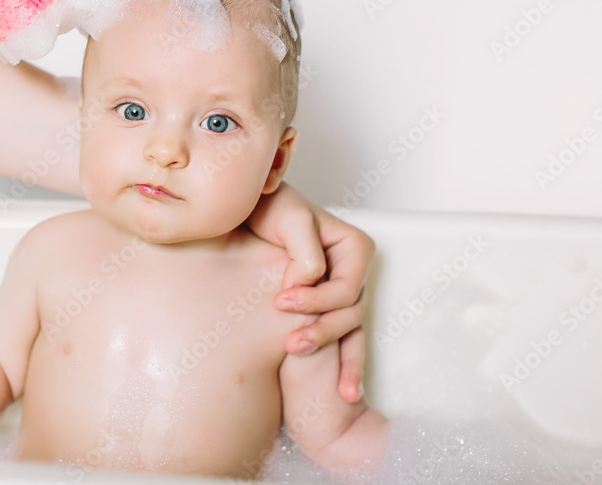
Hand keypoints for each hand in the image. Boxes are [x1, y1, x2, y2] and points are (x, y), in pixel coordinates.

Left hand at [245, 183, 374, 403]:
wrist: (247, 212)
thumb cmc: (268, 207)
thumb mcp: (288, 216)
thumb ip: (305, 247)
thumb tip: (313, 278)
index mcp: (353, 248)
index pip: (347, 288)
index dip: (318, 300)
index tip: (281, 301)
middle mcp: (353, 272)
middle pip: (350, 314)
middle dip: (323, 331)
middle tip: (290, 343)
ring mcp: (342, 292)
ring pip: (348, 331)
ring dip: (329, 350)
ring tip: (294, 357)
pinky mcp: (326, 307)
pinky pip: (343, 339)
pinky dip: (345, 365)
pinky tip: (345, 393)